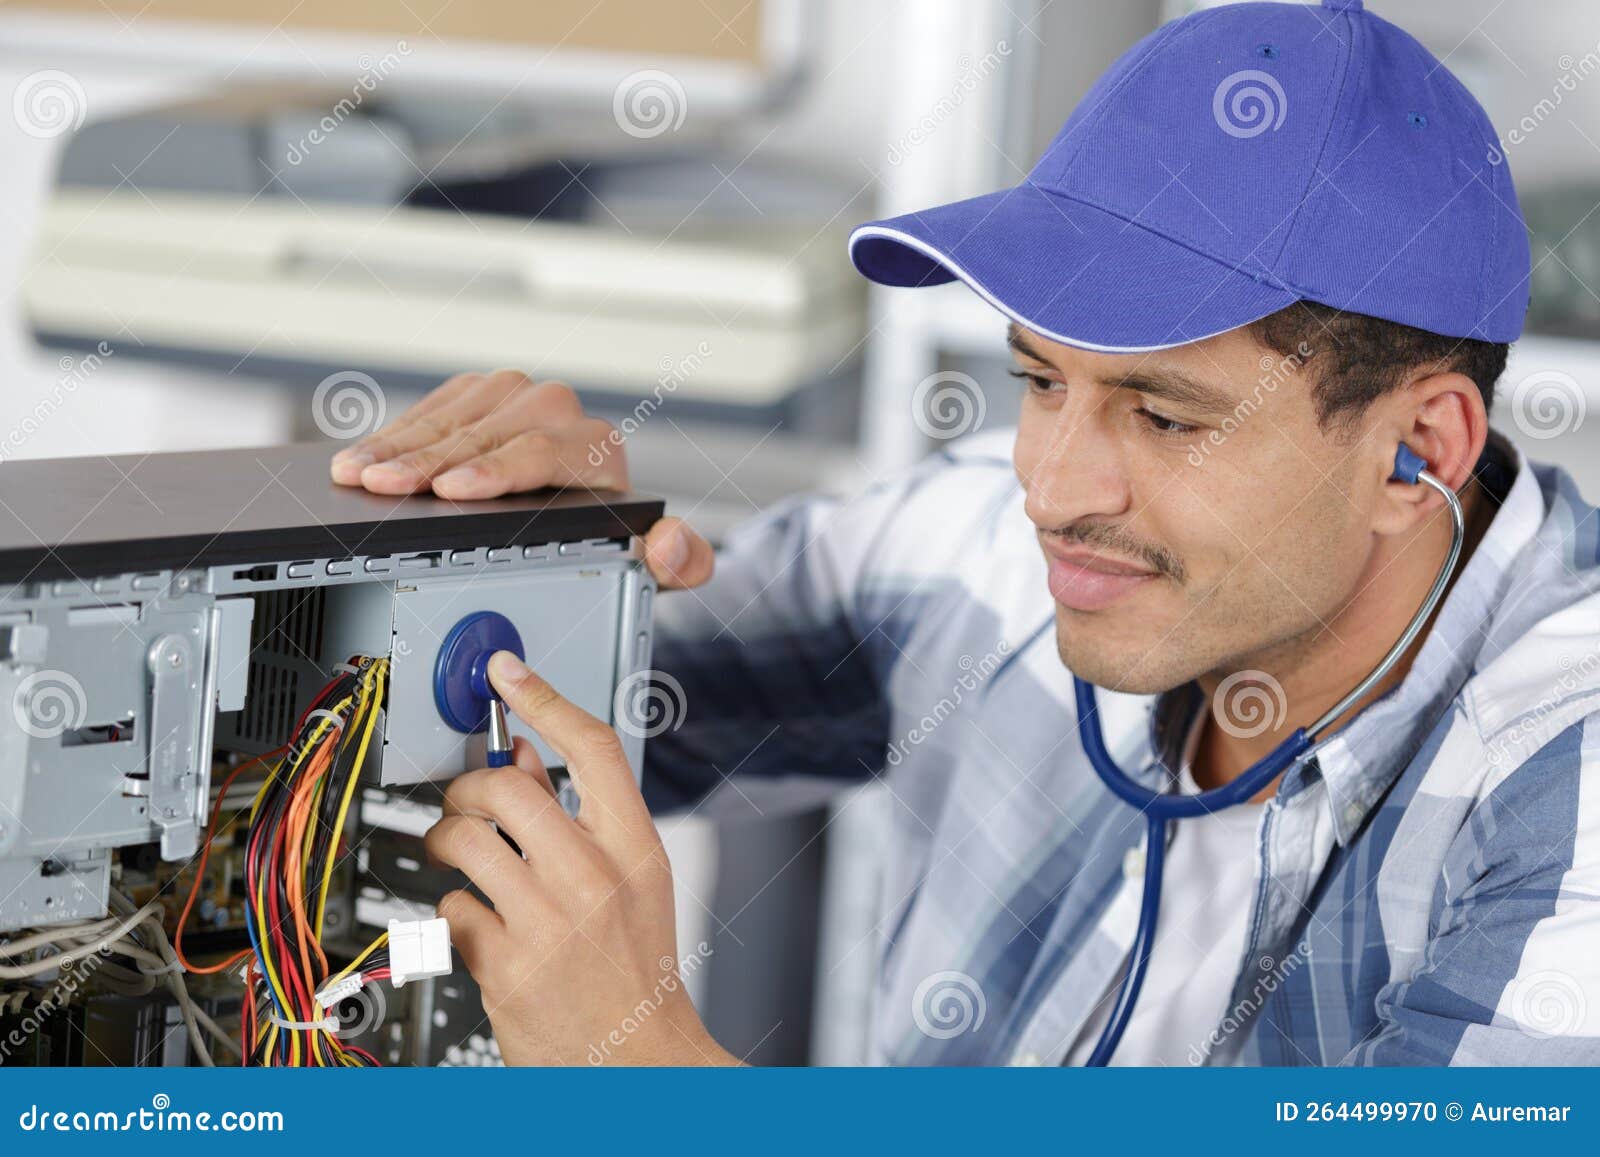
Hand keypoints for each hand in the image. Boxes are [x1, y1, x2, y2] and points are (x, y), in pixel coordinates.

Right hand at [329, 370, 711, 589]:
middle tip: (379, 485)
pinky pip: (431, 409)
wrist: (597, 503)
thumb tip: (670, 545)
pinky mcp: (479, 394)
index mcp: (599, 447)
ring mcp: (516, 396)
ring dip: (397, 447)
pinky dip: (394, 435)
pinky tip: (363, 457)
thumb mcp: (656, 561)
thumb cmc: (618, 535)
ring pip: (450, 417)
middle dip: (423, 463)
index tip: (451, 489)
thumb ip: (681, 561)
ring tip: (357, 473)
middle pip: (483, 434)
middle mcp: (559, 410)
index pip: (541, 451)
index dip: (493, 470)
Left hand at [423, 651, 738, 1066]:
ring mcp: (547, 920)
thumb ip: (579, 817)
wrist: (639, 1059)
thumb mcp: (630, 882)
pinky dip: (453, 910)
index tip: (510, 673)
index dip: (545, 699)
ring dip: (445, 842)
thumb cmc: (637, 967)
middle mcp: (592, 877)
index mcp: (633, 848)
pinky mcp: (504, 963)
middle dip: (468, 790)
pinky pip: (451, 907)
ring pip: (464, 842)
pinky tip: (474, 921)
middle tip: (464, 804)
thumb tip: (527, 758)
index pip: (593, 747)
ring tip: (454, 855)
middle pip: (506, 788)